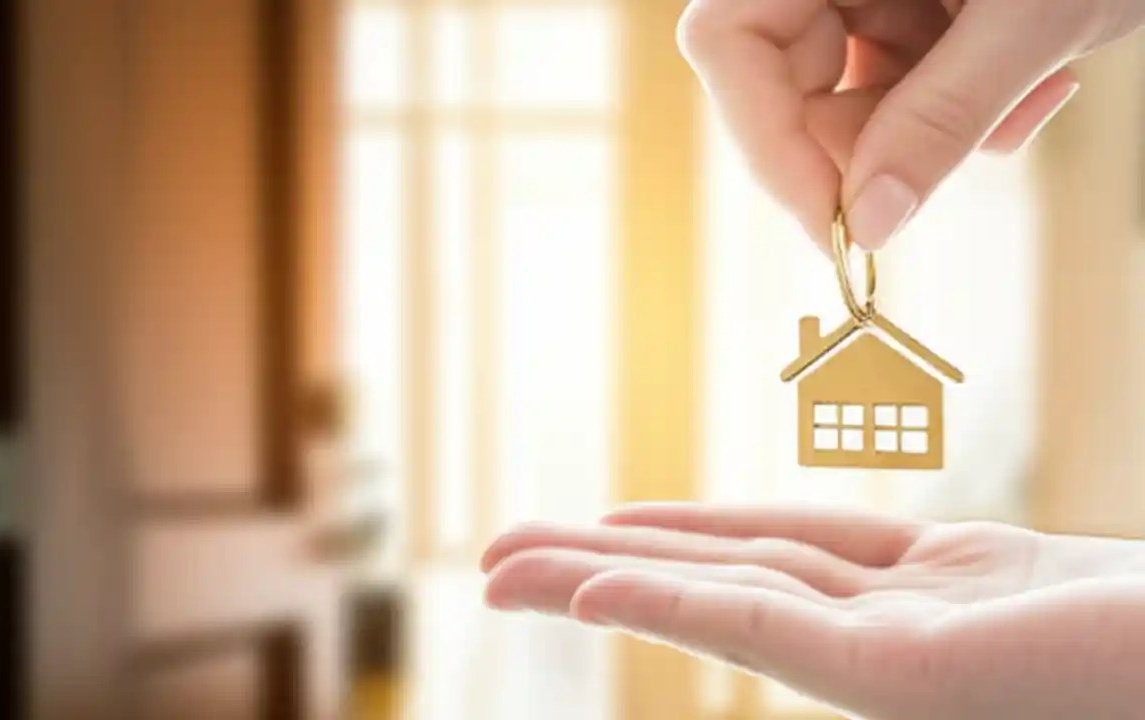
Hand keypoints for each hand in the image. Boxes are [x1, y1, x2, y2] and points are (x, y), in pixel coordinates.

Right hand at [482, 504, 1144, 719]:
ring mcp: (918, 651)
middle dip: (607, 563)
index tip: (605, 526)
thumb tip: (906, 560)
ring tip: (507, 571)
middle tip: (498, 559)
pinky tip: (598, 582)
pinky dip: (675, 602)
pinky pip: (776, 632)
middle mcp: (918, 620)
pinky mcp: (926, 676)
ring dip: (611, 578)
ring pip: (732, 598)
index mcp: (956, 596)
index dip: (683, 538)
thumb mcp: (1064, 589)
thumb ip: (966, 583)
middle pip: (734, 576)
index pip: (786, 560)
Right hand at [678, 0, 1144, 250]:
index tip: (833, 222)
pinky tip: (1028, 89)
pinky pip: (895, 89)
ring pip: (842, 98)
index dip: (764, 140)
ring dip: (930, 133)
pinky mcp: (903, 9)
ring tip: (1026, 102)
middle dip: (861, 148)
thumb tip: (868, 222)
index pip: (728, 41)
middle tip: (930, 181)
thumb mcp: (1033, 16)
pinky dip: (958, 112)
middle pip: (777, 80)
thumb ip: (943, 114)